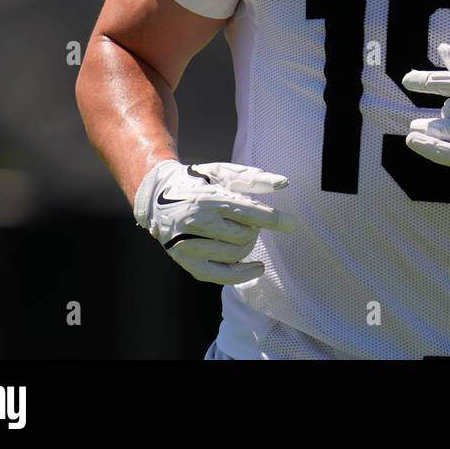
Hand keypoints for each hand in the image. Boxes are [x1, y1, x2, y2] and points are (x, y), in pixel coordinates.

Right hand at [133, 159, 296, 284]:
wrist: (158, 197)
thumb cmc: (199, 183)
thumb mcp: (224, 173)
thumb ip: (254, 179)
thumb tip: (283, 183)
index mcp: (209, 198)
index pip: (247, 212)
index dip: (272, 219)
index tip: (291, 225)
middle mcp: (196, 221)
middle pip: (243, 236)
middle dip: (255, 230)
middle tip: (250, 222)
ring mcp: (187, 244)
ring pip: (233, 255)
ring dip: (247, 246)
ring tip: (243, 234)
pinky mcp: (184, 261)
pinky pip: (218, 275)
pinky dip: (241, 275)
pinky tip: (256, 268)